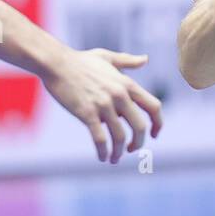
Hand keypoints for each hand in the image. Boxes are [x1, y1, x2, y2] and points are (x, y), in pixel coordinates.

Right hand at [42, 48, 163, 163]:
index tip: (154, 134)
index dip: (158, 123)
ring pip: (120, 137)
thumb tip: (145, 59)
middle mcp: (120, 95)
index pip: (154, 106)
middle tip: (132, 149)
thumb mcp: (108, 57)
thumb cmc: (80, 60)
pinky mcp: (87, 113)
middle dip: (138, 143)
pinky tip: (102, 157)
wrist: (56, 64)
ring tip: (115, 158)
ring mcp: (104, 105)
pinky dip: (103, 152)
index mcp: (128, 84)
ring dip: (119, 152)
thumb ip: (128, 61)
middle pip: (140, 126)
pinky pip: (100, 139)